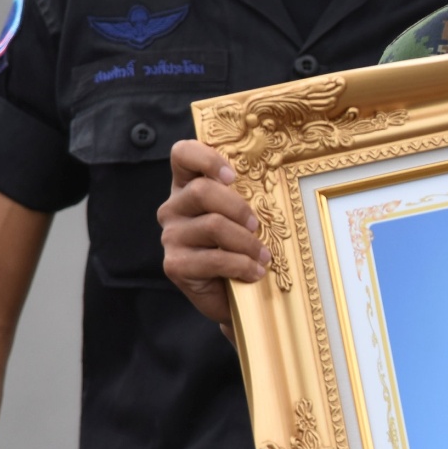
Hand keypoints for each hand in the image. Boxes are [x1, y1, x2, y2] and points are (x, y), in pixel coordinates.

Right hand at [158, 139, 269, 327]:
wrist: (232, 294)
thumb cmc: (240, 247)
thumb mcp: (242, 215)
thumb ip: (244, 194)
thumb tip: (276, 178)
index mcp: (188, 186)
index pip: (182, 154)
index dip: (206, 158)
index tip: (232, 176)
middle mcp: (173, 208)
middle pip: (202, 191)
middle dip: (239, 208)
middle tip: (256, 226)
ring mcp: (171, 236)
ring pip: (213, 225)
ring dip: (246, 242)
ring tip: (262, 256)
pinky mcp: (174, 265)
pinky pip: (214, 259)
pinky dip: (242, 265)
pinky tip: (254, 272)